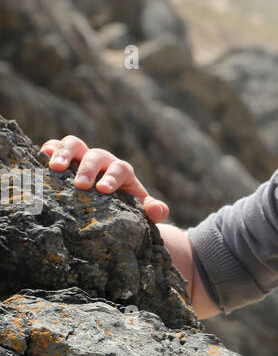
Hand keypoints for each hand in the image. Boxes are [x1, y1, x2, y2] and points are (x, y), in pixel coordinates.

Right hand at [39, 136, 169, 223]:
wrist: (110, 202)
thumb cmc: (126, 206)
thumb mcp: (141, 211)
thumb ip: (154, 210)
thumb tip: (158, 211)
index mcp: (122, 171)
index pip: (120, 168)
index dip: (112, 177)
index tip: (104, 190)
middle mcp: (102, 160)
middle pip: (95, 155)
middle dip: (88, 168)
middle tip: (80, 185)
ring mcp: (82, 156)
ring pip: (74, 144)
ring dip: (64, 153)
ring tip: (55, 168)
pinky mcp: (65, 158)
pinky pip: (55, 146)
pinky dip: (49, 149)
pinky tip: (41, 158)